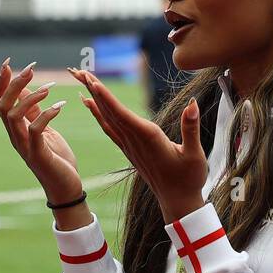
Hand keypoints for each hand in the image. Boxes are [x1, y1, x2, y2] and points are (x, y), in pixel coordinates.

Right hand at [0, 57, 83, 204]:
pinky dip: (46, 115)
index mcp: (15, 130)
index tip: (8, 61)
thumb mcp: (44, 130)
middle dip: (14, 84)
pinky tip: (60, 106)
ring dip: (30, 98)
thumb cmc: (56, 158)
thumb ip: (33, 112)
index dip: (1, 82)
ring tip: (49, 87)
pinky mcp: (37, 154)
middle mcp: (15, 137)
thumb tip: (25, 89)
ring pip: (13, 116)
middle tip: (31, 68)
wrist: (65, 188)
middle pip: (2, 106)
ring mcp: (24, 146)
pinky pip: (35, 130)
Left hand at [69, 67, 207, 221]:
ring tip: (80, 79)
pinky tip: (89, 103)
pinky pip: (109, 127)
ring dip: (93, 97)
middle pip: (109, 111)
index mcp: (148, 138)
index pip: (122, 114)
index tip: (92, 81)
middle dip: (93, 89)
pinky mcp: (129, 149)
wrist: (177, 202)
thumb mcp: (195, 155)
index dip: (106, 97)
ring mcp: (129, 146)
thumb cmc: (188, 179)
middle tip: (78, 70)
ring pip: (107, 117)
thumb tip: (191, 104)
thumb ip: (190, 129)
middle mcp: (134, 140)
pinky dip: (98, 113)